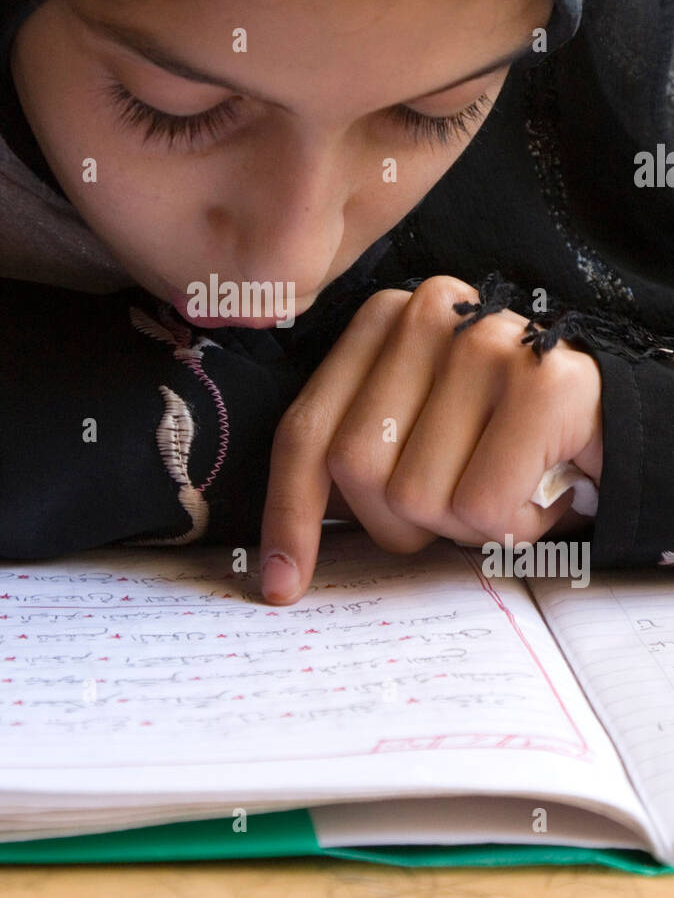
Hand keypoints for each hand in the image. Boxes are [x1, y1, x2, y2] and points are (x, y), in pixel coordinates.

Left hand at [259, 276, 602, 603]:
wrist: (616, 417)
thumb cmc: (504, 435)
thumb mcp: (417, 429)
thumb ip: (354, 456)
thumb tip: (281, 562)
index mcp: (379, 321)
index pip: (305, 430)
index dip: (288, 513)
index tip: (282, 583)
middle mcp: (426, 314)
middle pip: (355, 470)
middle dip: (400, 522)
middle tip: (455, 507)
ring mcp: (485, 343)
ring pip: (416, 496)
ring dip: (463, 528)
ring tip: (504, 488)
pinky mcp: (542, 384)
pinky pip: (480, 507)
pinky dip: (510, 527)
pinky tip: (539, 492)